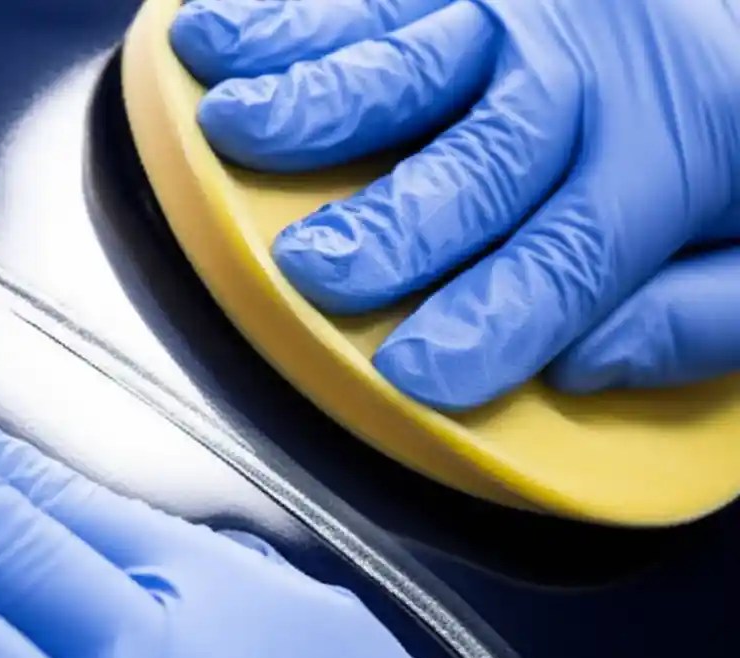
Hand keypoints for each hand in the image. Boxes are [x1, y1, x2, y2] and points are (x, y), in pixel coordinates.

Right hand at [171, 0, 739, 408]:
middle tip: (319, 264)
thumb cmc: (737, 128)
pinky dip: (285, 14)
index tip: (421, 372)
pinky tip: (218, 27)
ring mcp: (516, 9)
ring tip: (231, 121)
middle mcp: (584, 74)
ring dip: (311, 93)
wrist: (738, 0)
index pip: (573, 255)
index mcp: (674, 152)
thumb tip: (586, 363)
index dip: (496, 316)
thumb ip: (700, 317)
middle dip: (394, 219)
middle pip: (480, 161)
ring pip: (405, 58)